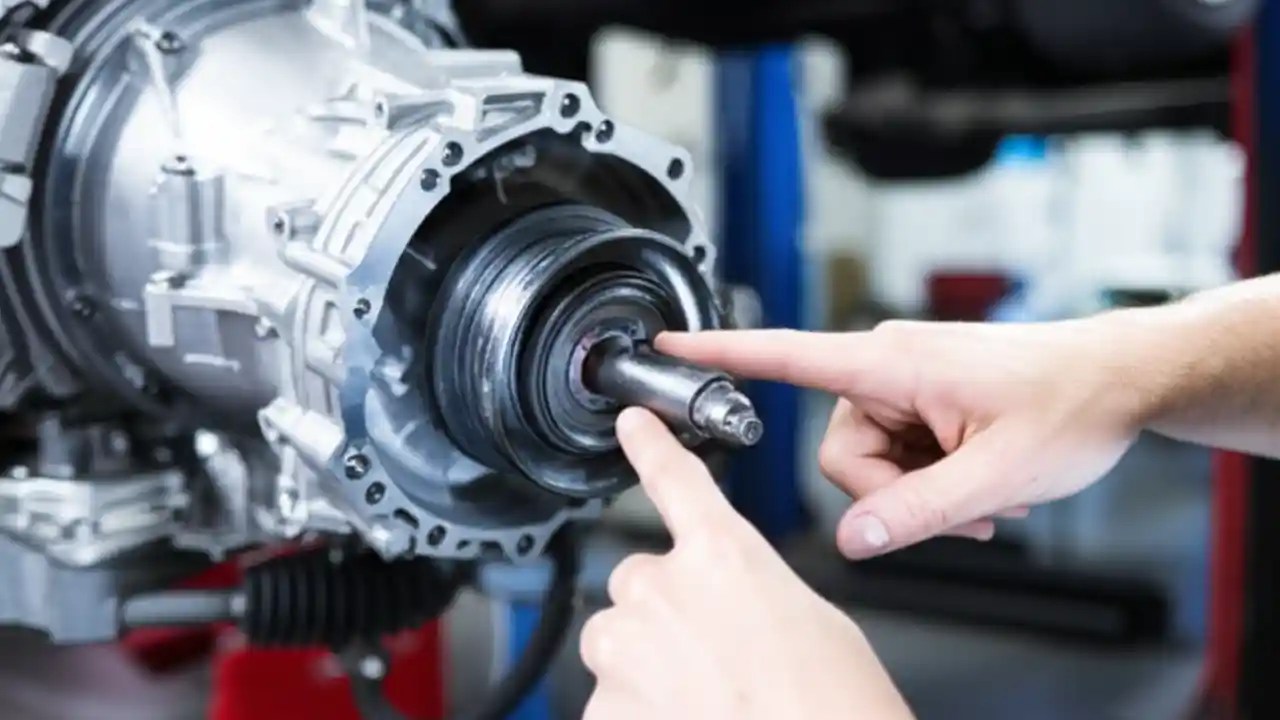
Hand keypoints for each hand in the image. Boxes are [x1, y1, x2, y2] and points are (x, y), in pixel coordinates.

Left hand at [580, 408, 912, 719]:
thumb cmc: (833, 707)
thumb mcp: (813, 621)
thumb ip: (749, 590)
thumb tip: (731, 603)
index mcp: (722, 555)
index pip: (675, 480)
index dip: (650, 446)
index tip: (632, 425)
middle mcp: (661, 590)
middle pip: (639, 582)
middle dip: (665, 613)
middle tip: (717, 656)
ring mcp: (625, 650)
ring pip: (619, 644)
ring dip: (647, 667)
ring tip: (708, 700)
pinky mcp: (603, 709)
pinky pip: (611, 702)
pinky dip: (638, 714)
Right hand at [658, 319, 1146, 559]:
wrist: (1119, 382)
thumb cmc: (1071, 403)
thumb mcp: (995, 473)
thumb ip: (915, 512)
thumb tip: (851, 540)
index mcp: (890, 364)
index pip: (785, 356)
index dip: (719, 354)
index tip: (668, 349)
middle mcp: (888, 369)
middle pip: (842, 456)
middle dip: (895, 496)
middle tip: (961, 506)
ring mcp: (906, 386)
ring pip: (873, 464)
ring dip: (924, 493)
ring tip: (986, 491)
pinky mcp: (924, 402)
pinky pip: (901, 458)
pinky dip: (937, 481)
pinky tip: (982, 482)